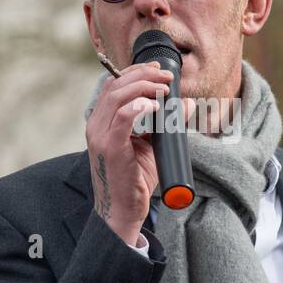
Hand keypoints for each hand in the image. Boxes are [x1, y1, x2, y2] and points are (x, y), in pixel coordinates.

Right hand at [86, 60, 172, 245]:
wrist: (123, 211)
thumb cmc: (135, 180)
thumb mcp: (152, 146)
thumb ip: (166, 124)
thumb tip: (186, 104)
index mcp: (102, 123)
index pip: (113, 86)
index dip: (135, 73)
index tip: (159, 71)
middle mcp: (96, 126)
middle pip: (115, 86)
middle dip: (143, 76)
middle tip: (167, 78)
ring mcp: (100, 136)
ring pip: (118, 96)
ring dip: (144, 87)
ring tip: (164, 90)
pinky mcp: (110, 148)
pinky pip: (122, 117)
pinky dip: (139, 106)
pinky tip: (155, 106)